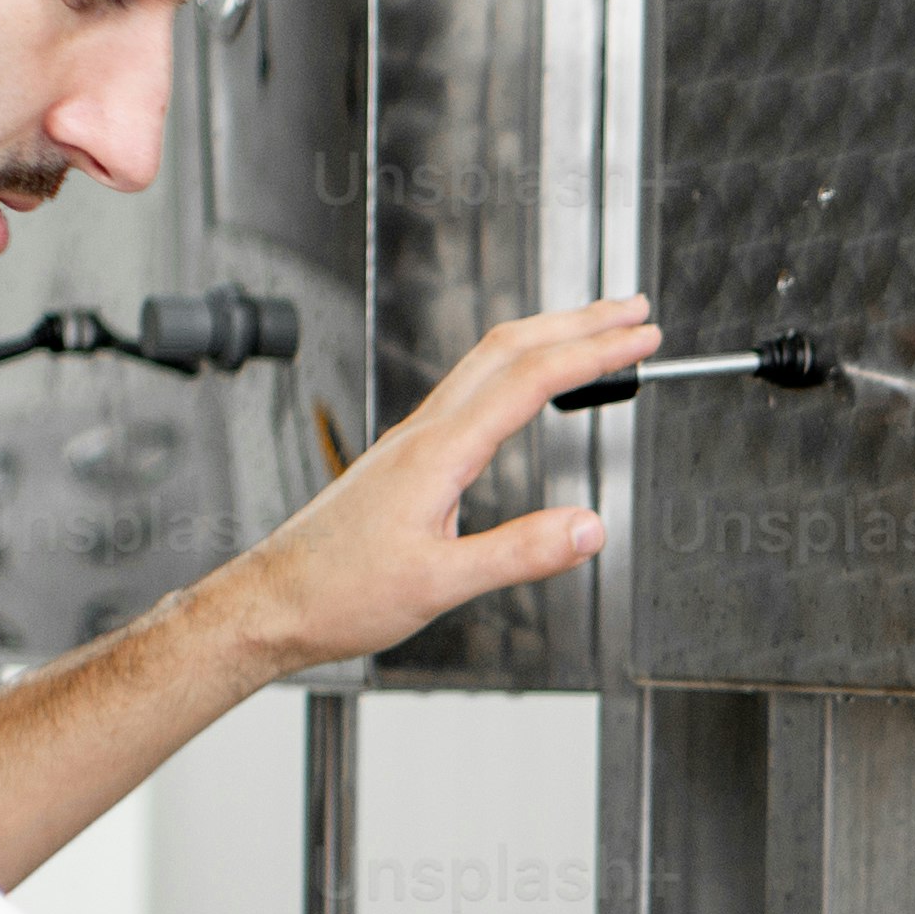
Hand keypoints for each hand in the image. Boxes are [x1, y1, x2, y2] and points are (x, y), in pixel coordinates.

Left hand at [224, 295, 657, 664]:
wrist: (274, 602)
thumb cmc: (338, 593)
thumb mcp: (439, 585)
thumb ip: (520, 553)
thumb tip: (590, 528)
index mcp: (437, 453)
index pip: (530, 380)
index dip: (593, 353)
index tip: (640, 338)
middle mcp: (424, 433)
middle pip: (509, 348)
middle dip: (579, 322)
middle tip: (634, 311)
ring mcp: (414, 441)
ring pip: (488, 362)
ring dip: (548, 337)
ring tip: (596, 331)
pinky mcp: (408, 458)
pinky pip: (471, 390)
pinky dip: (517, 369)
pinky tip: (531, 385)